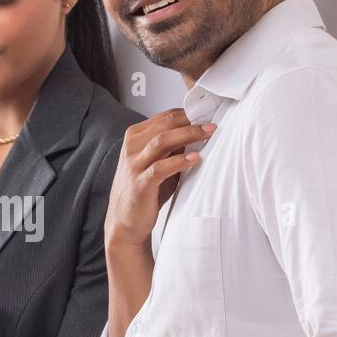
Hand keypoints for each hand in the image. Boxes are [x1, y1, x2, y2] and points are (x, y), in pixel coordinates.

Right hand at [105, 108, 214, 248]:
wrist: (125, 222)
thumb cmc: (144, 192)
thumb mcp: (156, 162)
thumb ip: (171, 147)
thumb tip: (197, 132)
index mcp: (135, 138)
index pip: (163, 117)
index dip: (187, 114)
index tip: (206, 115)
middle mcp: (132, 148)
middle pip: (164, 125)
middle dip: (191, 122)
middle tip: (211, 124)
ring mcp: (134, 165)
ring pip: (161, 141)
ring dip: (188, 135)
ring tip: (207, 135)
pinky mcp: (140, 184)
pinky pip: (161, 168)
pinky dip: (179, 161)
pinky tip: (195, 159)